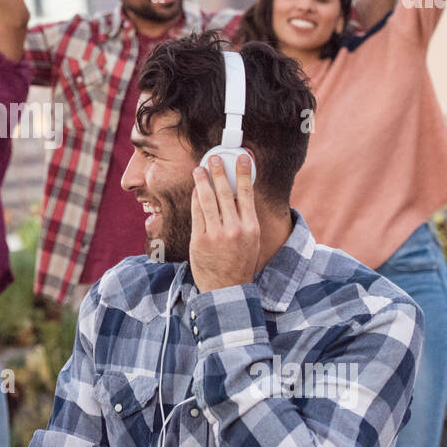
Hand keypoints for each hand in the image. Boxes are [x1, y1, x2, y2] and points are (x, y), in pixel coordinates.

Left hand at [189, 153, 259, 292]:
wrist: (227, 289)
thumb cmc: (240, 262)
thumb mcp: (252, 240)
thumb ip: (245, 218)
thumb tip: (239, 192)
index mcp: (251, 227)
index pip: (247, 193)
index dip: (243, 173)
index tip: (241, 158)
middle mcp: (234, 229)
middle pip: (225, 192)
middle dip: (219, 172)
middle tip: (214, 158)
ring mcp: (215, 234)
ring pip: (208, 200)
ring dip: (203, 181)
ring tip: (199, 169)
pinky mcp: (199, 240)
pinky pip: (196, 213)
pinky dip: (195, 199)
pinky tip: (195, 190)